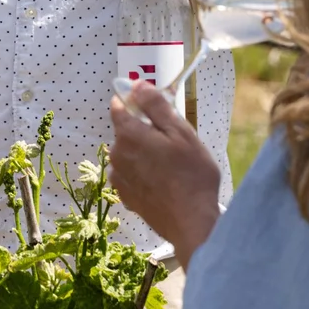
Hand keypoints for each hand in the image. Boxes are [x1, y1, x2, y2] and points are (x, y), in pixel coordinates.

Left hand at [109, 84, 222, 265]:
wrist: (192, 223)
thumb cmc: (191, 175)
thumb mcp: (180, 132)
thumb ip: (155, 105)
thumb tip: (135, 84)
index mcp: (127, 134)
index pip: (119, 106)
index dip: (136, 104)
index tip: (156, 112)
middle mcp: (116, 154)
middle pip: (125, 131)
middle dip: (144, 132)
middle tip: (172, 145)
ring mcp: (119, 178)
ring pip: (128, 154)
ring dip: (143, 155)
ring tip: (170, 168)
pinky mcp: (125, 197)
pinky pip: (130, 175)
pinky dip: (142, 175)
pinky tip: (162, 184)